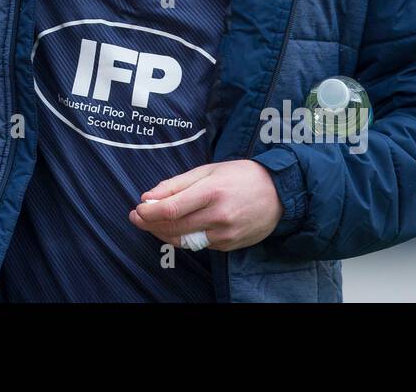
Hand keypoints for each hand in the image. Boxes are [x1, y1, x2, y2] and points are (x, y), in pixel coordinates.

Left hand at [129, 160, 283, 250]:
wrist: (278, 192)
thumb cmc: (241, 176)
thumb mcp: (208, 170)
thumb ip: (177, 184)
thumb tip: (149, 196)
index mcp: (212, 192)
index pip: (171, 209)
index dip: (149, 213)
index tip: (137, 209)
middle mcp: (219, 216)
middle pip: (174, 228)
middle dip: (150, 224)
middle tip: (137, 217)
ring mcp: (226, 234)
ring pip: (184, 241)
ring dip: (163, 234)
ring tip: (152, 223)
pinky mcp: (230, 245)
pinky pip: (199, 245)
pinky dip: (184, 237)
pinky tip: (177, 227)